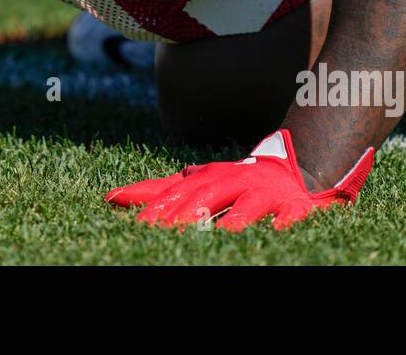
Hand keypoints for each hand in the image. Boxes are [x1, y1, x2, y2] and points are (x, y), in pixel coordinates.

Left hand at [104, 129, 372, 230]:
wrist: (289, 171)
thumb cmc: (234, 182)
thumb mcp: (197, 182)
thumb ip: (158, 190)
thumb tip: (112, 197)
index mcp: (209, 177)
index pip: (178, 192)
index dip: (159, 208)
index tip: (139, 225)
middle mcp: (235, 180)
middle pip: (208, 197)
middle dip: (188, 214)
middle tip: (169, 231)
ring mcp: (264, 192)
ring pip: (248, 207)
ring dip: (235, 220)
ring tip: (220, 235)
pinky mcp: (293, 206)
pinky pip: (290, 216)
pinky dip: (283, 224)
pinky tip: (274, 232)